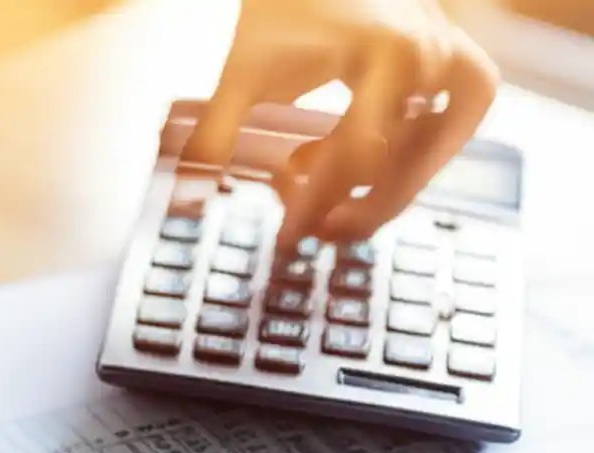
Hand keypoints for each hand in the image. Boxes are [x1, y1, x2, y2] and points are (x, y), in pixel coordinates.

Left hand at [182, 0, 499, 243]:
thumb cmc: (281, 8)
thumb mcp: (244, 70)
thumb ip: (217, 132)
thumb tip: (189, 193)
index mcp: (384, 54)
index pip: (358, 154)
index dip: (321, 202)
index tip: (288, 234)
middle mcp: (430, 58)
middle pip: (402, 164)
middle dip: (356, 210)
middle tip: (311, 235)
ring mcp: (452, 62)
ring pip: (428, 157)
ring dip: (377, 193)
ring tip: (321, 207)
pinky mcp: (459, 70)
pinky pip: (439, 136)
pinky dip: (396, 163)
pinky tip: (331, 162)